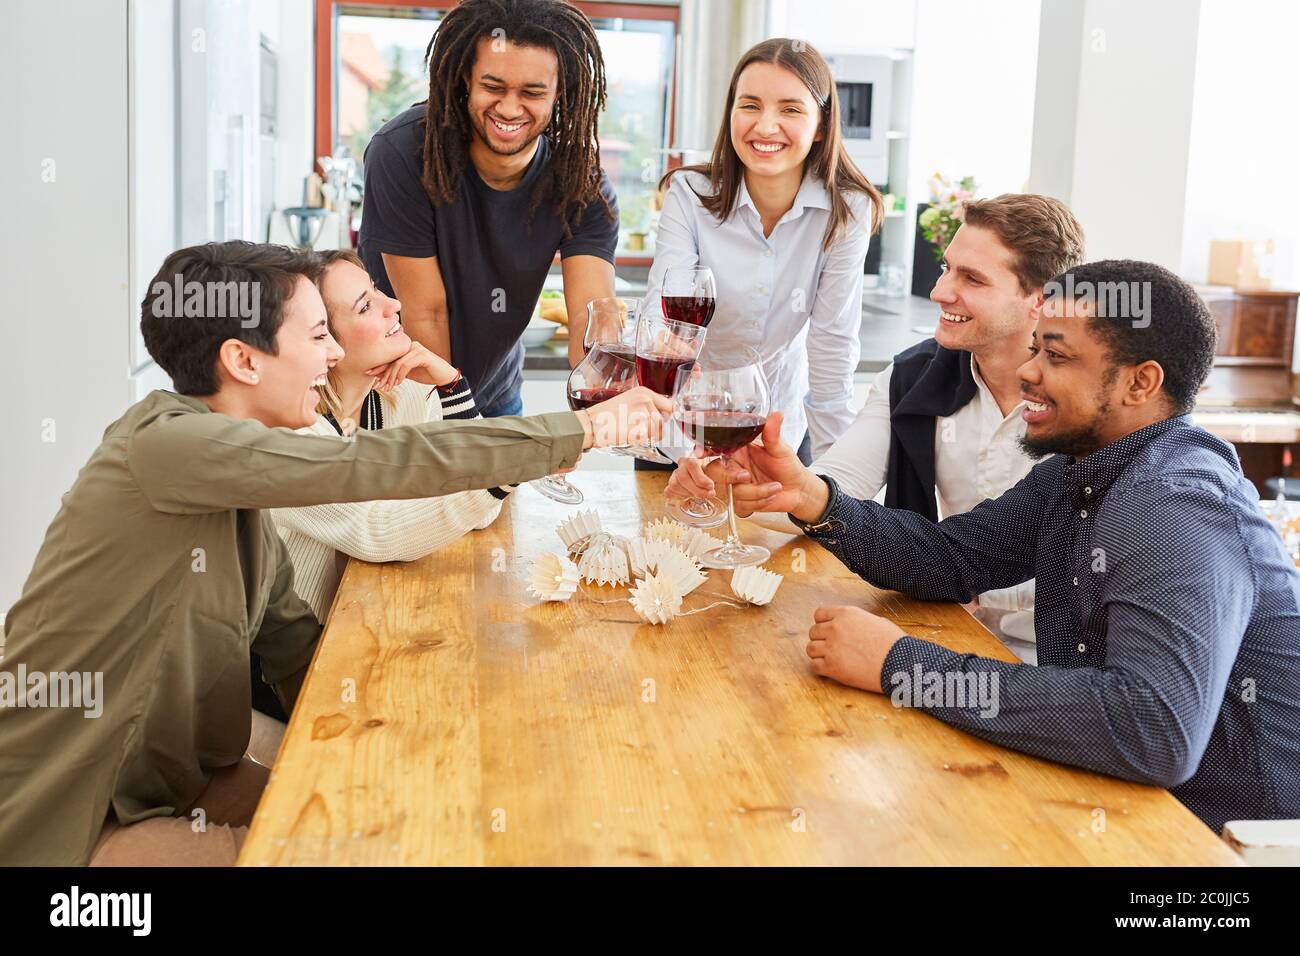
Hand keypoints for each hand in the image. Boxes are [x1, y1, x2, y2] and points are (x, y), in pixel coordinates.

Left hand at [365, 341, 457, 390]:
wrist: (445, 378)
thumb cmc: (427, 374)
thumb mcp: (408, 374)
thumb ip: (396, 372)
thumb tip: (379, 375)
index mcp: (406, 348)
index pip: (390, 356)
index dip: (379, 366)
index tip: (368, 374)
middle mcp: (411, 345)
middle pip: (392, 359)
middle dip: (383, 374)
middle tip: (378, 385)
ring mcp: (417, 349)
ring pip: (398, 363)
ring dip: (391, 377)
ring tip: (388, 387)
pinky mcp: (423, 355)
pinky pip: (407, 365)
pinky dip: (401, 374)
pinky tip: (398, 382)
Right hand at [576, 386, 671, 449]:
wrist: (591, 425)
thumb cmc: (604, 415)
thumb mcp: (627, 401)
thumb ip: (645, 404)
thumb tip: (661, 414)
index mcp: (643, 392)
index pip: (669, 404)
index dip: (665, 414)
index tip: (662, 419)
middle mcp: (646, 401)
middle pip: (665, 419)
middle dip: (656, 426)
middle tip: (639, 427)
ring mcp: (645, 415)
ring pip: (659, 430)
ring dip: (650, 435)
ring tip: (632, 431)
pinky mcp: (642, 429)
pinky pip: (651, 439)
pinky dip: (643, 441)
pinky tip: (630, 436)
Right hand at [664, 455, 745, 501]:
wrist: (704, 479)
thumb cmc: (715, 473)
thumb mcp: (724, 471)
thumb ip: (732, 473)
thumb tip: (745, 476)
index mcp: (695, 457)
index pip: (692, 464)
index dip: (700, 477)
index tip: (710, 486)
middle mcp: (683, 465)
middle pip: (682, 477)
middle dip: (697, 489)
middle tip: (710, 494)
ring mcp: (675, 475)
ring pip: (675, 485)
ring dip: (690, 493)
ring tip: (702, 496)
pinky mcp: (671, 486)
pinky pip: (669, 492)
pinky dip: (678, 496)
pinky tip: (688, 497)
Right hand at [701, 412, 828, 519]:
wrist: (798, 489)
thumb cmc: (788, 465)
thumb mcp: (780, 448)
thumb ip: (772, 434)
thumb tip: (776, 415)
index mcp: (737, 450)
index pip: (714, 448)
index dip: (704, 451)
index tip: (702, 453)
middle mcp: (732, 467)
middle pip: (713, 472)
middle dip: (729, 476)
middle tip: (747, 476)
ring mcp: (735, 486)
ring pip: (731, 491)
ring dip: (757, 492)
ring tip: (775, 487)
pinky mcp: (740, 503)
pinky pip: (741, 505)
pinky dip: (760, 501)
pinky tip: (771, 494)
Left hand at [805, 606, 904, 692]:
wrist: (900, 663)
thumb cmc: (893, 643)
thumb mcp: (876, 621)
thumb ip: (857, 622)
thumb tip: (852, 627)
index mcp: (846, 614)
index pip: (819, 614)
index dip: (823, 624)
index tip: (829, 632)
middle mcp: (835, 628)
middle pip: (813, 632)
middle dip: (821, 640)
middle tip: (833, 649)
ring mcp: (832, 647)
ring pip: (810, 649)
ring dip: (819, 654)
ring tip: (832, 659)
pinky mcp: (832, 667)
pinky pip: (814, 666)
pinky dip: (821, 669)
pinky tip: (832, 670)